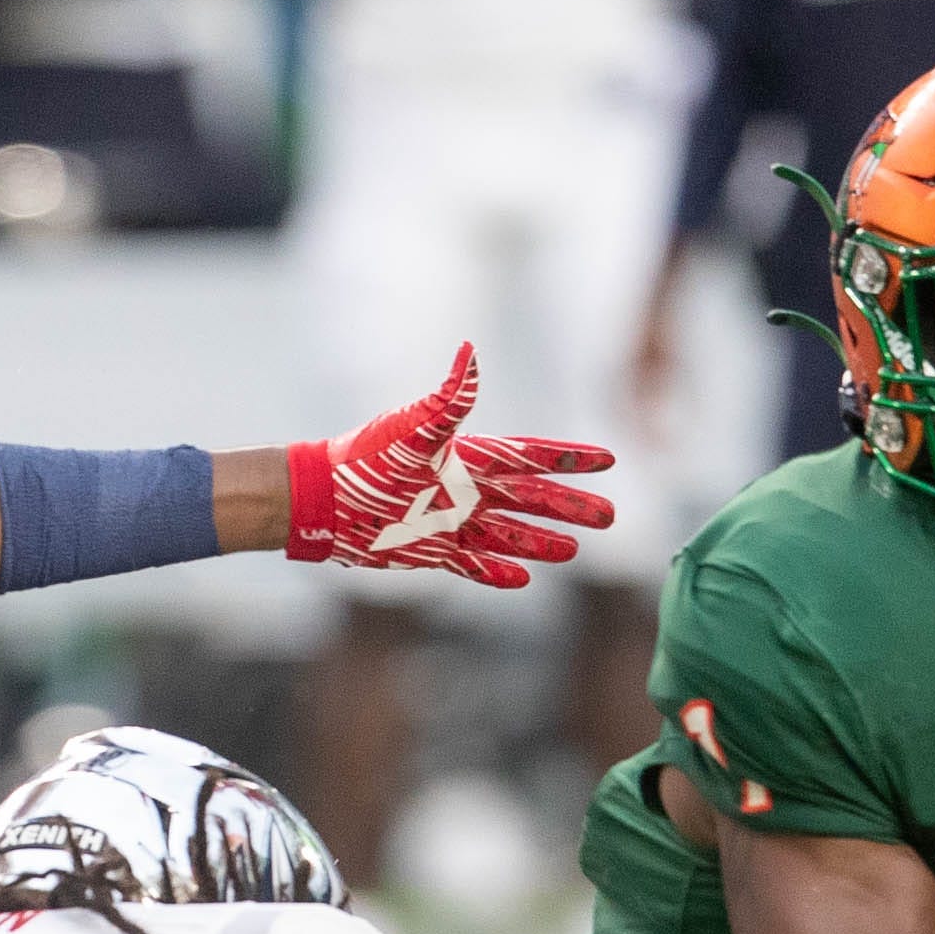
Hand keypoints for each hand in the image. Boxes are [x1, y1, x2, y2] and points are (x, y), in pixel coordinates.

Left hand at [286, 344, 614, 587]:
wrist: (325, 501)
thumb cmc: (365, 458)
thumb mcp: (412, 427)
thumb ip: (449, 399)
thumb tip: (470, 352)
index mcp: (467, 456)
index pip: (530, 456)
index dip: (568, 458)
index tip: (606, 459)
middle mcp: (465, 489)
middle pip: (531, 498)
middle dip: (569, 507)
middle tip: (609, 515)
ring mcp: (450, 522)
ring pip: (509, 534)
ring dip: (542, 542)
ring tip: (575, 550)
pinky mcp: (431, 551)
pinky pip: (473, 565)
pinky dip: (498, 572)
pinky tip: (524, 580)